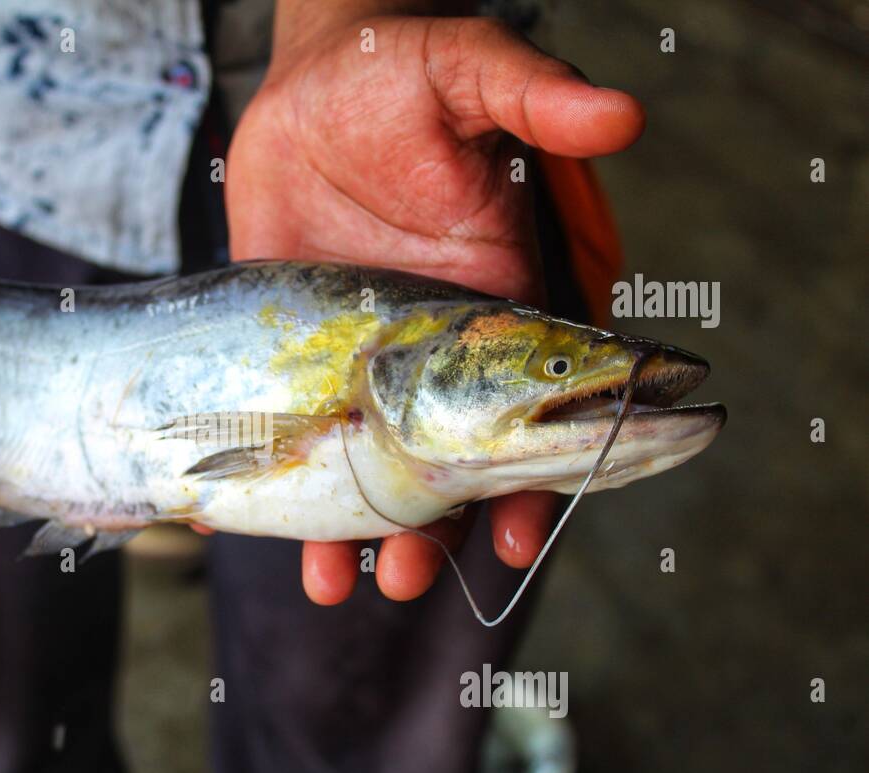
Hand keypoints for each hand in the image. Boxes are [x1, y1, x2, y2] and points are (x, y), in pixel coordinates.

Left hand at [225, 12, 644, 603]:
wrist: (311, 87)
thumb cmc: (405, 76)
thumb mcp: (469, 73)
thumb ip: (535, 97)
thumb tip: (621, 114)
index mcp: (508, 303)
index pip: (538, 408)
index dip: (537, 476)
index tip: (518, 530)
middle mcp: (447, 352)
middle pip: (458, 460)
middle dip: (442, 525)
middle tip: (410, 575)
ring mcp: (376, 365)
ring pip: (382, 465)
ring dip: (368, 528)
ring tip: (343, 581)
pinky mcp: (311, 362)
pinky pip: (307, 437)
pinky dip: (290, 488)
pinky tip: (270, 536)